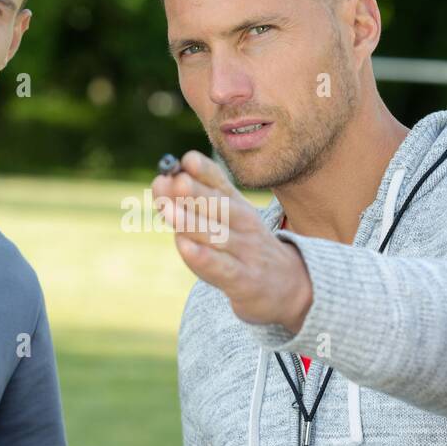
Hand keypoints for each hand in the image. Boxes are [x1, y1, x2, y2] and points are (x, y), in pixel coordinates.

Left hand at [151, 151, 312, 332]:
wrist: (288, 285)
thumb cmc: (243, 246)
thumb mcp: (225, 220)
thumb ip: (191, 202)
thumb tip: (159, 181)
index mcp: (237, 204)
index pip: (220, 182)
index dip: (204, 171)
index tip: (186, 160)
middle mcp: (244, 223)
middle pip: (219, 206)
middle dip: (196, 193)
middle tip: (175, 180)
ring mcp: (245, 251)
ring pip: (216, 235)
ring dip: (192, 222)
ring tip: (168, 210)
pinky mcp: (243, 279)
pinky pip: (221, 267)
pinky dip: (203, 257)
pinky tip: (185, 247)